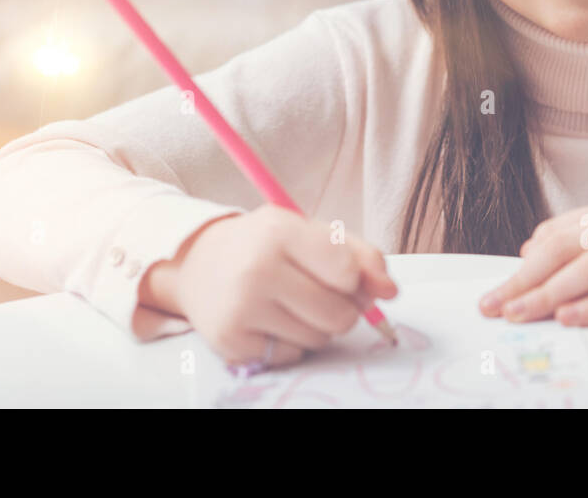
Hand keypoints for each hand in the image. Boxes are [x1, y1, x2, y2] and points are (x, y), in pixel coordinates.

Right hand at [161, 204, 398, 368]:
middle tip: (319, 294)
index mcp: (280, 231)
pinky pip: (291, 357)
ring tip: (291, 305)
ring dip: (316, 328)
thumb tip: (391, 292)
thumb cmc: (265, 246)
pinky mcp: (231, 342)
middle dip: (342, 310)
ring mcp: (241, 309)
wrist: (196, 262)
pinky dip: (290, 344)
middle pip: (339, 315)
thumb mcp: (308, 233)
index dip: (353, 280)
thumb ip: (359, 256)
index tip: (339, 274)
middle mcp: (257, 270)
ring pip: (319, 340)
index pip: (347, 271)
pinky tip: (269, 321)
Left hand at [478, 200, 587, 333]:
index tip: (493, 297)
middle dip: (529, 279)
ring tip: (527, 311)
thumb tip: (525, 256)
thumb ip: (573, 256)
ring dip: (557, 290)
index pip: (556, 237)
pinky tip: (575, 317)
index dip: (521, 268)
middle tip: (499, 307)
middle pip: (570, 247)